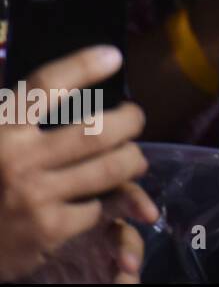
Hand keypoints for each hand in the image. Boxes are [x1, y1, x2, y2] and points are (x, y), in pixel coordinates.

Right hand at [0, 46, 157, 280]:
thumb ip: (16, 114)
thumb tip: (59, 84)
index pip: (46, 85)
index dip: (84, 65)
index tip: (113, 56)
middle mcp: (18, 159)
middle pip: (98, 129)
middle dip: (129, 119)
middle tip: (135, 117)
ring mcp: (35, 196)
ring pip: (111, 168)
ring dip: (132, 159)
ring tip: (133, 156)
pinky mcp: (48, 231)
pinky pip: (98, 207)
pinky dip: (106, 200)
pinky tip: (104, 196)